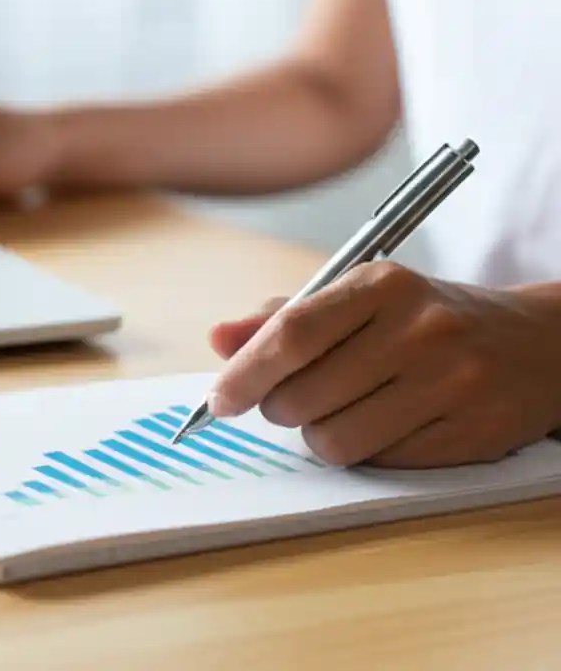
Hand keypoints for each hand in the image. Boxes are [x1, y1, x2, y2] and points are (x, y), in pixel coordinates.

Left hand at [206, 261, 560, 467]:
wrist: (539, 346)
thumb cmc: (427, 322)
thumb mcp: (362, 301)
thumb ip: (285, 319)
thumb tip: (219, 339)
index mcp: (382, 285)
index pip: (292, 334)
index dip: (244, 373)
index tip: (219, 400)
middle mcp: (420, 329)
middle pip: (301, 396)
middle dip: (280, 409)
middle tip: (297, 399)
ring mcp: (451, 382)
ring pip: (334, 440)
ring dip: (320, 436)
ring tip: (344, 412)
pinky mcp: (472, 432)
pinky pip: (379, 463)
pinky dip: (366, 452)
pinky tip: (388, 425)